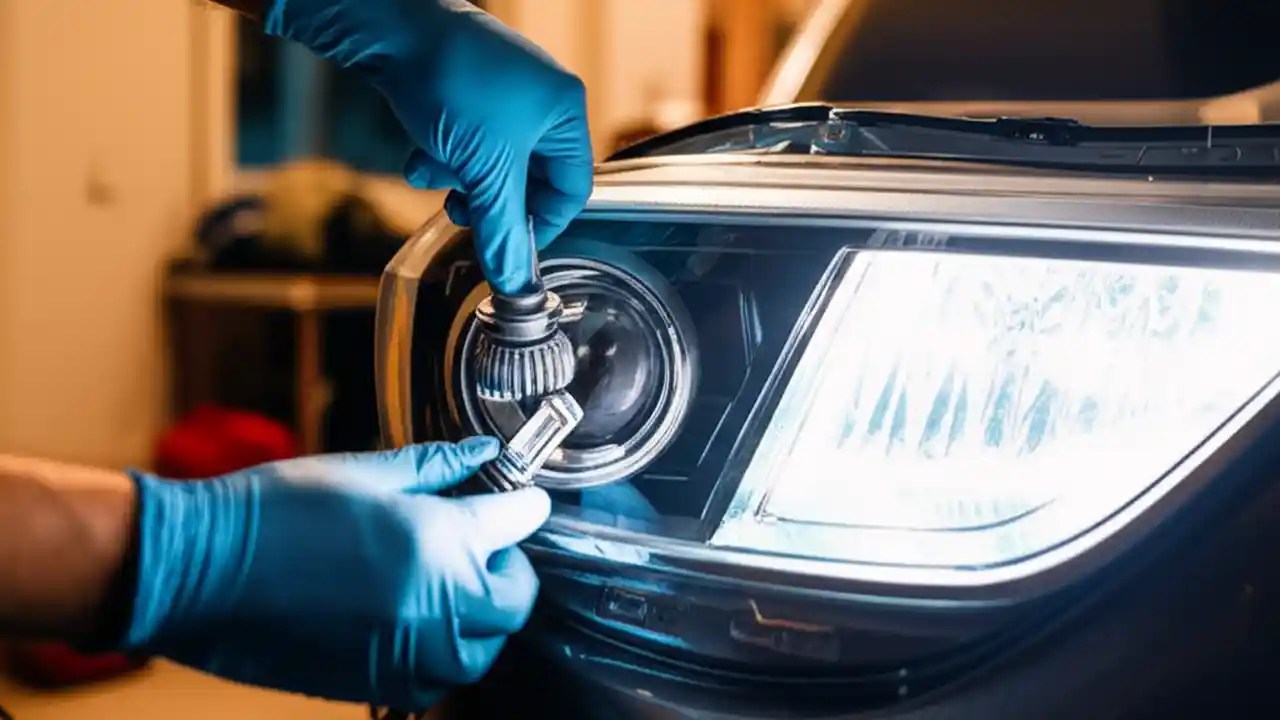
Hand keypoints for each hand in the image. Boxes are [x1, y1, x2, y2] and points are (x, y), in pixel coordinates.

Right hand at [120, 437, 550, 709]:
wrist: (200, 570)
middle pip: (513, 600)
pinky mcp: (374, 684)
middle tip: (484, 546)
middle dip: (509, 570)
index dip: (525, 507)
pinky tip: (415, 621)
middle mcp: (435, 604)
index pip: (515, 525)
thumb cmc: (276, 510)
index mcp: (438, 540)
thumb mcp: (364, 471)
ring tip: (450, 588)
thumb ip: (435, 466)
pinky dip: (441, 654)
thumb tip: (483, 455)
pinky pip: (435, 680)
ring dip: (480, 620)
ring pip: (481, 650)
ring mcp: (407, 653)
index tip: (525, 503)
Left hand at [266, 0, 593, 294]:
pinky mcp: (465, 95)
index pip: (570, 190)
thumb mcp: (485, 169)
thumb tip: (515, 282)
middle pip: (528, 181)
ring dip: (462, 181)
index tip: (509, 247)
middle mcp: (539, 103)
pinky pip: (465, 144)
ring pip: (491, 167)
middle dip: (492, 201)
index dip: (540, 225)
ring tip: (439, 177)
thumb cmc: (454, 80)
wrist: (393, 29)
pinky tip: (420, 156)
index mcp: (564, 113)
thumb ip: (503, 230)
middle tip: (467, 213)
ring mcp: (501, 98)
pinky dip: (442, 158)